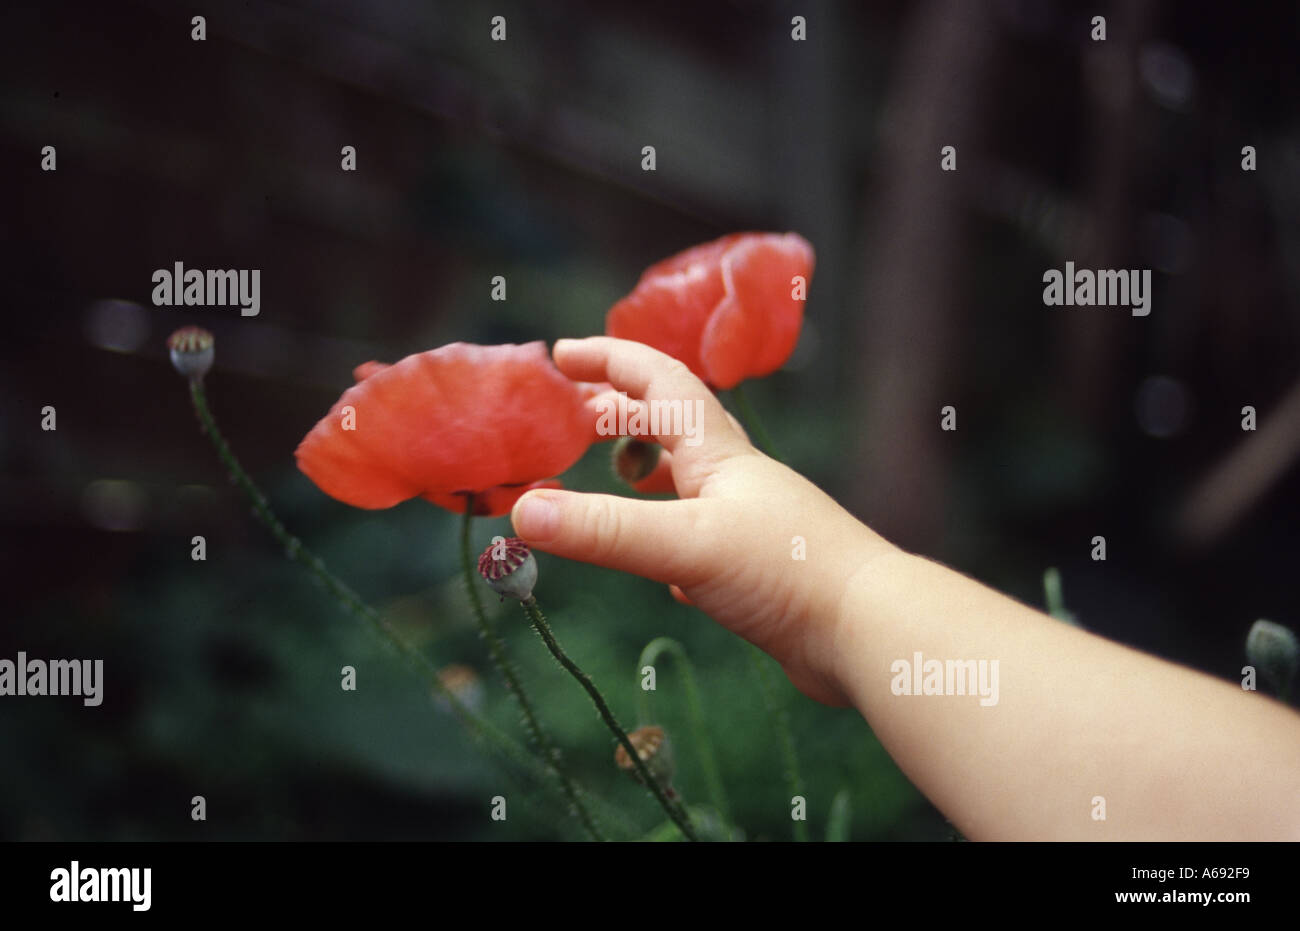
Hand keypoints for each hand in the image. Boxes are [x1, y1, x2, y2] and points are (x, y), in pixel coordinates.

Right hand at [511, 336, 895, 704]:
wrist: (869, 629)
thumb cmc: (787, 569)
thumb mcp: (684, 544)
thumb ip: (605, 531)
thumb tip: (521, 513)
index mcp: (716, 451)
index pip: (656, 380)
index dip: (607, 359)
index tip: (560, 354)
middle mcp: (732, 478)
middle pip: (667, 427)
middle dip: (614, 416)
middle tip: (565, 425)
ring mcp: (746, 523)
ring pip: (683, 484)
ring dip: (640, 477)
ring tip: (603, 490)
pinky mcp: (754, 569)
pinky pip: (700, 539)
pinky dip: (668, 540)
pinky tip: (659, 573)